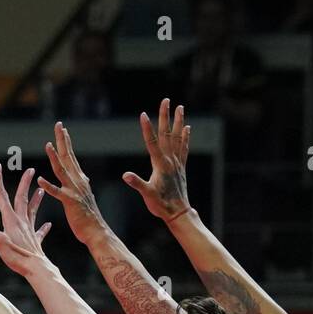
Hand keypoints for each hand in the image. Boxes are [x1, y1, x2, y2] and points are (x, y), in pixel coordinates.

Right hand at [0, 165, 51, 277]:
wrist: (36, 269)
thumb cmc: (17, 257)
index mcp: (11, 220)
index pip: (2, 197)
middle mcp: (21, 222)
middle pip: (22, 199)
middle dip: (25, 183)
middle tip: (31, 170)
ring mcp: (29, 231)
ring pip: (33, 211)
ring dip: (36, 200)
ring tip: (41, 190)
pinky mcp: (35, 241)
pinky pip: (40, 232)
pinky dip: (43, 228)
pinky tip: (48, 225)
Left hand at [38, 122, 107, 244]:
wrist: (96, 231)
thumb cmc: (89, 217)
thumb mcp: (85, 197)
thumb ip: (83, 185)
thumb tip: (85, 178)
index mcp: (80, 179)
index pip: (71, 157)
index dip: (66, 143)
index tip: (63, 129)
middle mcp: (78, 181)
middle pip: (68, 157)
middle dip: (63, 141)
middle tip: (58, 125)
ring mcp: (74, 191)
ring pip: (62, 171)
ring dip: (54, 157)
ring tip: (48, 145)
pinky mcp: (70, 202)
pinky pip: (57, 193)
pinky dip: (49, 186)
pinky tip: (40, 180)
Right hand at [122, 98, 191, 221]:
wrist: (178, 212)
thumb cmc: (161, 204)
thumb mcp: (147, 194)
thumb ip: (137, 183)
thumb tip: (125, 175)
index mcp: (160, 164)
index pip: (151, 142)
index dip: (146, 128)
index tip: (143, 114)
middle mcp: (170, 160)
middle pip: (166, 134)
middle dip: (165, 116)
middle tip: (166, 100)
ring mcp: (177, 163)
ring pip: (177, 137)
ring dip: (178, 121)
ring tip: (180, 107)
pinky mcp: (181, 167)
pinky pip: (184, 148)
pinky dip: (185, 137)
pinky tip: (187, 128)